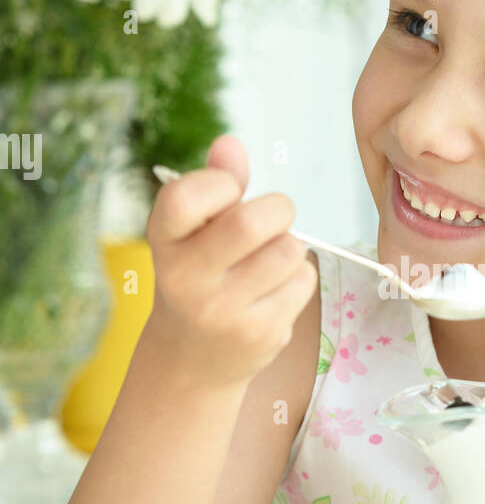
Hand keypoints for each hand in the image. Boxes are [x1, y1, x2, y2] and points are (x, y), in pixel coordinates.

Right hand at [145, 134, 317, 386]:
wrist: (192, 360)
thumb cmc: (199, 274)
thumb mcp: (194, 230)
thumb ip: (215, 182)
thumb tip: (230, 143)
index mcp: (163, 242)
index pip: (185, 197)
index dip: (220, 183)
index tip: (228, 192)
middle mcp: (186, 279)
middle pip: (250, 223)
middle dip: (277, 209)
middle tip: (274, 219)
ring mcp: (223, 312)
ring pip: (287, 251)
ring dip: (290, 245)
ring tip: (270, 258)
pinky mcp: (260, 334)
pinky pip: (303, 280)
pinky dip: (298, 276)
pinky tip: (274, 290)